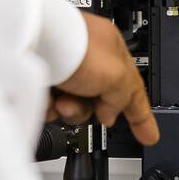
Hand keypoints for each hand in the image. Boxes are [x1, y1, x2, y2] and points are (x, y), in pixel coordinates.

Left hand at [46, 12, 159, 145]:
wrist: (29, 44)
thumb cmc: (72, 46)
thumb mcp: (117, 74)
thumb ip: (126, 97)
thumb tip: (111, 113)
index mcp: (110, 50)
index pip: (132, 87)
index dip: (142, 114)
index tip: (148, 135)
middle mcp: (86, 58)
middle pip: (100, 102)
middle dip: (96, 112)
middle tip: (97, 112)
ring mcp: (62, 69)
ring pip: (74, 107)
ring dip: (72, 111)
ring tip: (64, 102)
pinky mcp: (41, 79)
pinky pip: (51, 106)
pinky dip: (50, 108)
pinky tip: (49, 100)